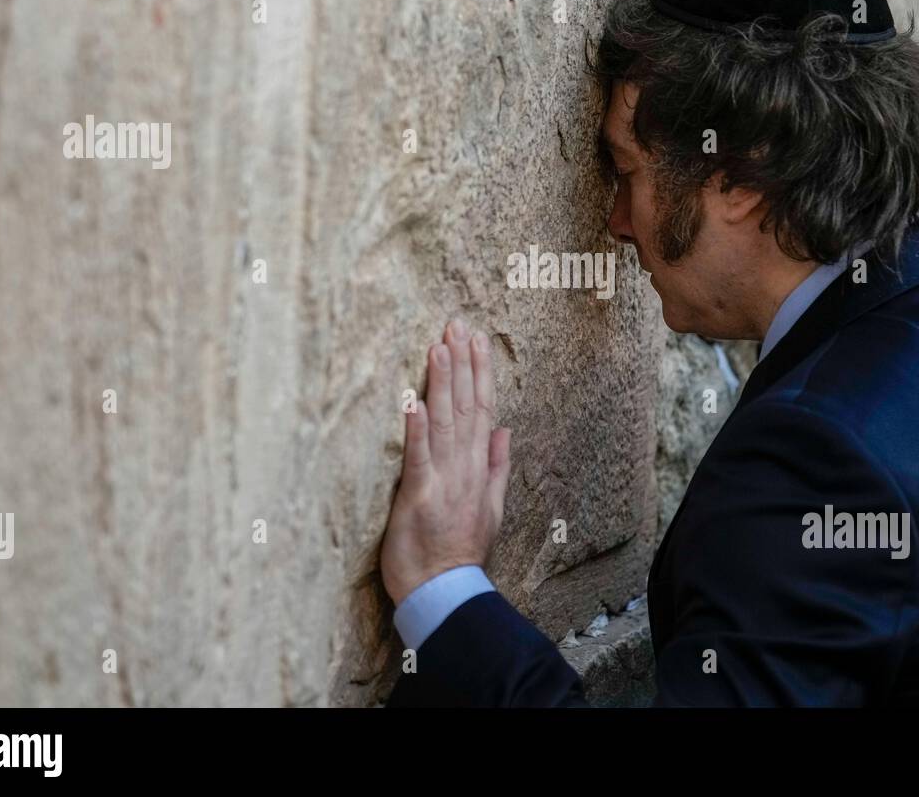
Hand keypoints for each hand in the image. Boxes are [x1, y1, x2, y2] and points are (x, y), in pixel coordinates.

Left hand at [380, 319, 512, 606]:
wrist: (446, 591)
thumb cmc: (460, 552)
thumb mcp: (491, 508)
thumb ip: (497, 466)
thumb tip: (504, 430)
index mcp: (478, 468)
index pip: (482, 409)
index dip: (480, 373)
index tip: (477, 339)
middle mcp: (464, 467)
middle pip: (465, 406)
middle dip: (462, 364)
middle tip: (456, 326)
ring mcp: (443, 480)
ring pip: (445, 422)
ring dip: (443, 383)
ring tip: (440, 347)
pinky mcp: (418, 496)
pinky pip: (418, 457)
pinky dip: (417, 430)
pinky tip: (414, 401)